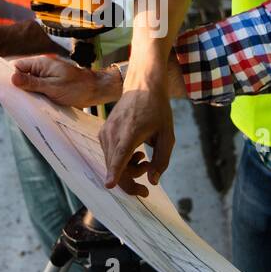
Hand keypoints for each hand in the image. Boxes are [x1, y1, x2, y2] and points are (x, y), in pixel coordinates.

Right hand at [12, 55, 118, 107]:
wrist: (96, 91)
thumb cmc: (77, 88)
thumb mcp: (52, 87)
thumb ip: (32, 83)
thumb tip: (12, 78)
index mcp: (41, 63)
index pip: (17, 66)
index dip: (10, 76)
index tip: (5, 90)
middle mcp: (42, 68)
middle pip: (22, 75)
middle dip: (17, 86)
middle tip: (13, 101)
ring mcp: (47, 76)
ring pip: (29, 83)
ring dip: (27, 92)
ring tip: (23, 104)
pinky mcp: (51, 84)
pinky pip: (38, 88)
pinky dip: (35, 95)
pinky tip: (33, 105)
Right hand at [99, 67, 174, 197]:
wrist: (142, 86)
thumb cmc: (157, 109)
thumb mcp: (167, 135)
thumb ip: (161, 160)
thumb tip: (152, 181)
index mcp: (131, 132)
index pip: (120, 156)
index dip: (115, 173)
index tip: (109, 186)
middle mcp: (114, 132)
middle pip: (115, 167)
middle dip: (131, 180)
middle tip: (147, 177)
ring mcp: (105, 133)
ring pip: (111, 164)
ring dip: (128, 169)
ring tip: (144, 158)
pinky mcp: (102, 133)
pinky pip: (109, 156)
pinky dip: (121, 161)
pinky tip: (135, 152)